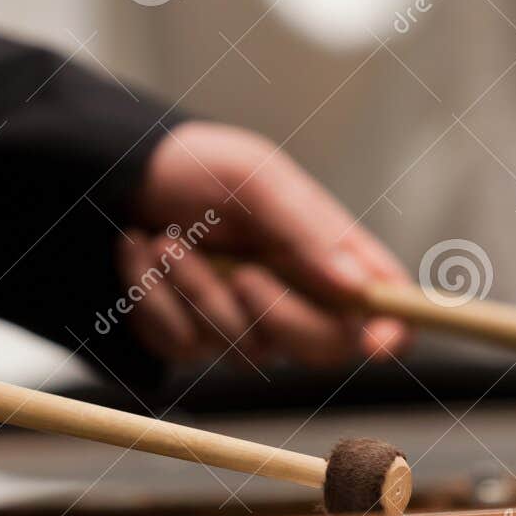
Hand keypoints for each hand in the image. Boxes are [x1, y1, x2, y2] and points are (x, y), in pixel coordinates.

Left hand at [120, 121, 409, 367]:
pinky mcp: (191, 338)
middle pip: (324, 349)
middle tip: (240, 273)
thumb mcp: (256, 178)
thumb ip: (308, 229)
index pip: (385, 304)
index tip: (378, 344)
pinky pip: (180, 345)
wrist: (123, 175)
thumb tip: (358, 287)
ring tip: (165, 238)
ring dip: (196, 291)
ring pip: (244, 350)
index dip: (392, 330)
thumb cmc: (201, 166)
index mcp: (330, 252)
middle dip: (277, 315)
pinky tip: (139, 251)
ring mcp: (244, 323)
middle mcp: (296, 295)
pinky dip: (153, 296)